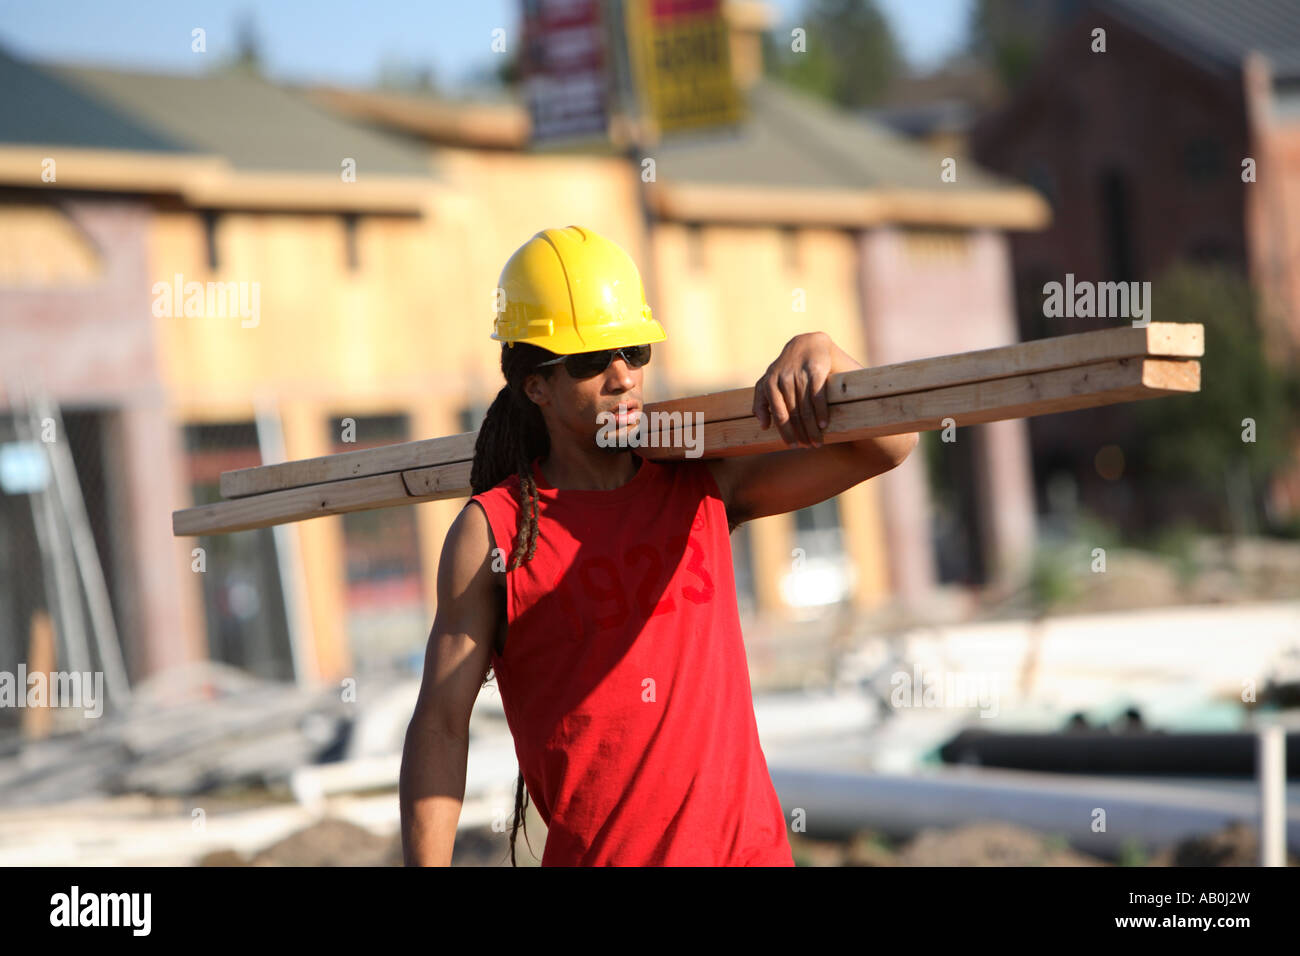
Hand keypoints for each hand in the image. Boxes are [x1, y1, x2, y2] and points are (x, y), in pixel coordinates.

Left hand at [753, 332, 833, 447]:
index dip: (786, 432)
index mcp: (770, 384)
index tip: (792, 445)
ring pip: (806, 408)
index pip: (779, 414)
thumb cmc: (785, 369)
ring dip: (812, 428)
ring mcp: (800, 375)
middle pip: (794, 414)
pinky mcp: (816, 371)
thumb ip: (760, 402)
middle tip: (807, 447)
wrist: (807, 344)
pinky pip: (818, 396)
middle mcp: (784, 379)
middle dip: (801, 433)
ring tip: (817, 442)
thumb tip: (763, 426)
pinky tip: (823, 425)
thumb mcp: (767, 381)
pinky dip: (821, 412)